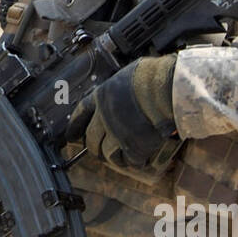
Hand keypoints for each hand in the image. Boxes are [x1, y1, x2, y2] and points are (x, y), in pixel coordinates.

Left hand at [65, 55, 177, 170]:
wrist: (166, 89)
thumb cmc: (152, 76)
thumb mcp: (127, 74)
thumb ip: (120, 87)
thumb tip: (125, 90)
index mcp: (101, 96)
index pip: (81, 113)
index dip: (75, 126)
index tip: (71, 136)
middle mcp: (105, 117)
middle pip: (92, 138)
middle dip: (93, 147)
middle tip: (97, 151)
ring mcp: (118, 133)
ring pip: (107, 153)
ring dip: (112, 158)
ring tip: (119, 159)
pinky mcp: (134, 146)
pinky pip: (130, 160)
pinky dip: (134, 162)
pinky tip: (139, 160)